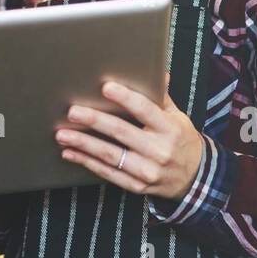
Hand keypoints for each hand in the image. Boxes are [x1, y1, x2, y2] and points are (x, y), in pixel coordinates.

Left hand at [55, 78, 204, 200]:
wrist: (194, 178)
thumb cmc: (180, 140)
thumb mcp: (177, 117)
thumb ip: (162, 97)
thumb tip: (156, 71)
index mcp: (169, 128)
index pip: (145, 110)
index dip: (125, 98)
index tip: (105, 87)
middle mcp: (159, 150)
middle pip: (121, 132)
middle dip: (94, 121)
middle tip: (72, 112)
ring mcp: (147, 171)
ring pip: (110, 155)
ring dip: (83, 144)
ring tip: (62, 135)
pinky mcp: (137, 186)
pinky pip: (108, 173)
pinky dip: (87, 163)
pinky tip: (71, 153)